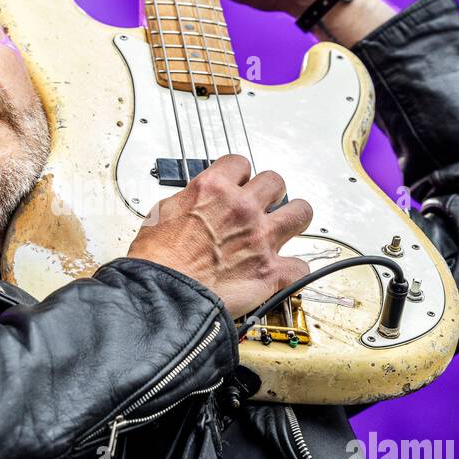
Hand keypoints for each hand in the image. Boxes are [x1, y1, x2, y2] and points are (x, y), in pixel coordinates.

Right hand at [126, 154, 312, 319]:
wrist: (165, 295)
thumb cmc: (157, 261)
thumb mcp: (162, 214)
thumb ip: (188, 203)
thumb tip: (193, 203)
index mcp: (213, 189)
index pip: (240, 163)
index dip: (240, 174)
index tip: (239, 183)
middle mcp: (242, 209)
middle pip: (275, 182)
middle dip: (271, 192)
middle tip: (266, 203)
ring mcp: (260, 239)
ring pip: (301, 213)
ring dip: (295, 218)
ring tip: (289, 225)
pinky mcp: (270, 271)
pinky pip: (299, 265)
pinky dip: (293, 270)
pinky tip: (284, 272)